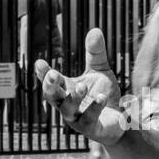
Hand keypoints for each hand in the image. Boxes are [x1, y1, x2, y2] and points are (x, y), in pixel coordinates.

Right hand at [36, 29, 127, 145]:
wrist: (119, 121)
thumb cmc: (103, 94)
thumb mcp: (100, 71)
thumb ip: (95, 53)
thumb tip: (95, 30)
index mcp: (65, 89)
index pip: (50, 81)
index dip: (43, 74)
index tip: (39, 63)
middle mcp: (66, 105)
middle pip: (52, 97)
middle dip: (50, 86)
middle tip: (52, 74)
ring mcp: (77, 118)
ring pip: (68, 109)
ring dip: (74, 97)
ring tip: (81, 86)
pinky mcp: (91, 128)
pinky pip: (89, 119)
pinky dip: (95, 107)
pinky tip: (102, 97)